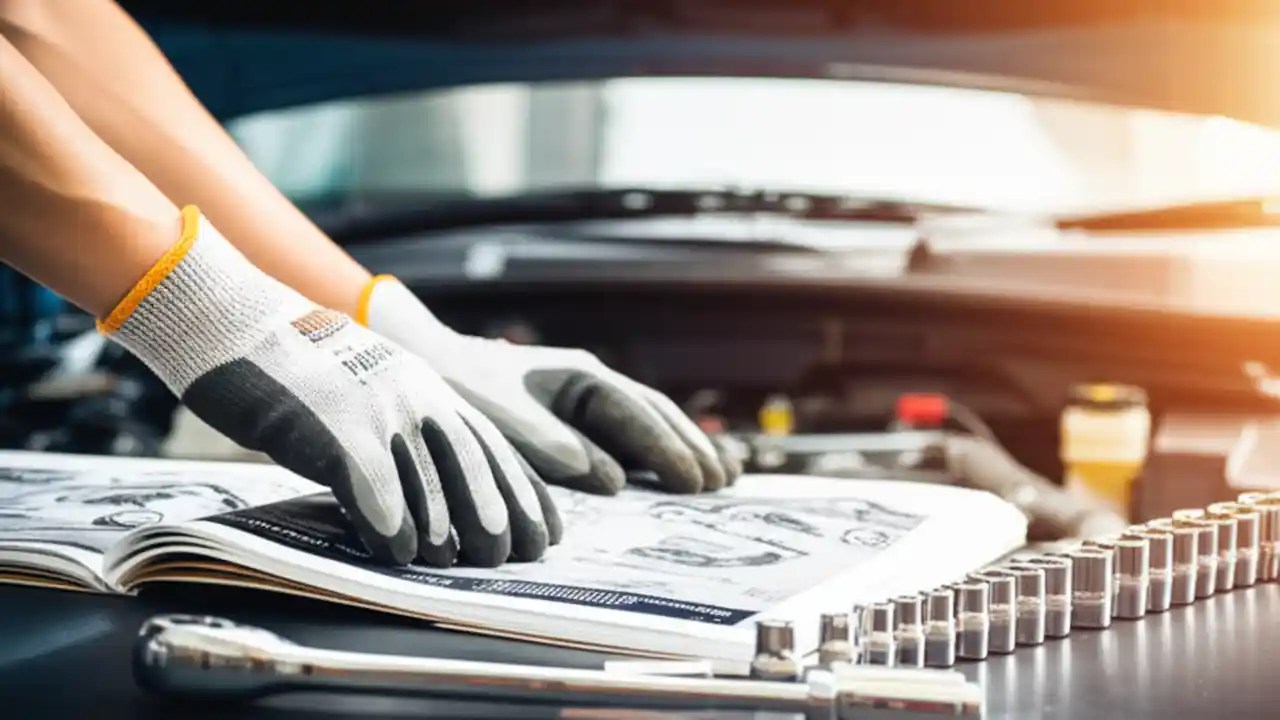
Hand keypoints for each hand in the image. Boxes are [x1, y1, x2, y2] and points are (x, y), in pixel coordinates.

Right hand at [104, 208, 558, 565]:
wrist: (237, 324)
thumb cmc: (301, 370)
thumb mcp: (375, 386)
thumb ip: (410, 426)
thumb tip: (438, 494)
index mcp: (427, 386)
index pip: (491, 444)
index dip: (522, 491)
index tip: (546, 531)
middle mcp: (413, 394)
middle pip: (472, 462)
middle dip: (496, 514)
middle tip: (507, 558)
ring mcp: (375, 408)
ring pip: (430, 476)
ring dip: (445, 528)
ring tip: (452, 563)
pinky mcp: (332, 426)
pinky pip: (372, 482)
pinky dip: (389, 522)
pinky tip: (395, 551)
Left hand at [363, 277, 740, 494]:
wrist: (433, 366)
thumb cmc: (467, 390)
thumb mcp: (510, 421)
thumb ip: (562, 448)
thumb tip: (614, 480)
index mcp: (581, 377)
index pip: (638, 415)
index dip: (668, 450)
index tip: (694, 481)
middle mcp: (593, 383)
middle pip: (655, 415)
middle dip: (689, 448)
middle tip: (721, 483)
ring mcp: (587, 399)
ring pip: (650, 423)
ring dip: (685, 448)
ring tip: (724, 474)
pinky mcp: (576, 418)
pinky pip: (629, 435)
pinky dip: (659, 452)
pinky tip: (678, 470)